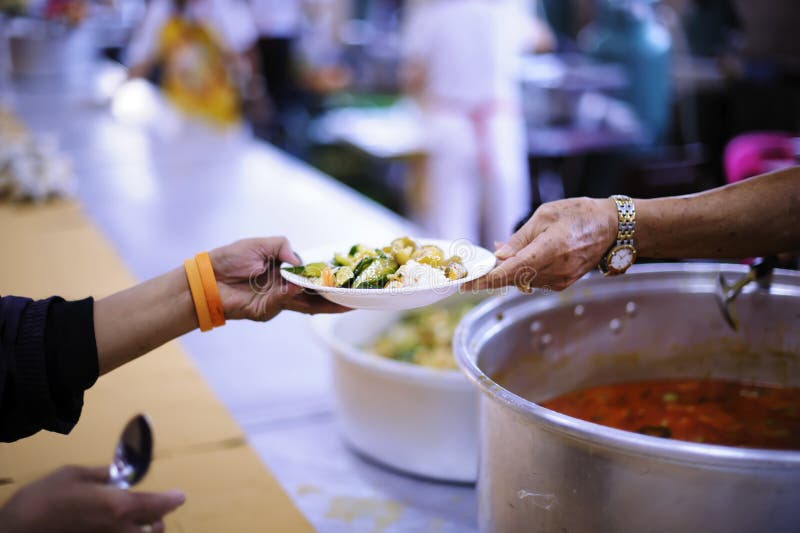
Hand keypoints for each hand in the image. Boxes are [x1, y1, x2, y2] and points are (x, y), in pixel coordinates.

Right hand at [0, 466, 184, 532]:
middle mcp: (118, 528)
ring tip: (145, 522)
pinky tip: (118, 527)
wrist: (16, 530)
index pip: (157, 504)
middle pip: (154, 527)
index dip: (172, 499)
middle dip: (160, 517)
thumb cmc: (45, 498)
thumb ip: (104, 475)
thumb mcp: (76, 474)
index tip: (180, 496)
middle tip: (162, 506)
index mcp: (117, 505)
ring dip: (145, 531)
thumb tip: (119, 473)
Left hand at [209, 237, 348, 320]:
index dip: (331, 278)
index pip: (314, 277)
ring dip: (324, 302)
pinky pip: (283, 302)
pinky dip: (290, 294)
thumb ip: (283, 247)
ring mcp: (277, 301)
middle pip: (316, 295)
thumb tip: (299, 261)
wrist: (208, 277)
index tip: (351, 278)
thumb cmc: (232, 258)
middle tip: (357, 297)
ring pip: (306, 303)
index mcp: (287, 272)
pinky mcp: (266, 310)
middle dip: (336, 297)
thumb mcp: (262, 243)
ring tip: (343, 301)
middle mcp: (286, 288)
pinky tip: (296, 286)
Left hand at [466, 198, 616, 291]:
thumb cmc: (579, 214)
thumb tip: (499, 256)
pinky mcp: (563, 283)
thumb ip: (520, 239)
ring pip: (523, 280)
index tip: (466, 284)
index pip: (511, 271)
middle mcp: (555, 269)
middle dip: (492, 276)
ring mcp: (560, 279)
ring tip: (498, 258)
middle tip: (472, 273)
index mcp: (549, 249)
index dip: (486, 279)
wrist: (612, 227)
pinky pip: (535, 280)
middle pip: (513, 279)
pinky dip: (522, 272)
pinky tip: (517, 260)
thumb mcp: (545, 216)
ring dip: (507, 272)